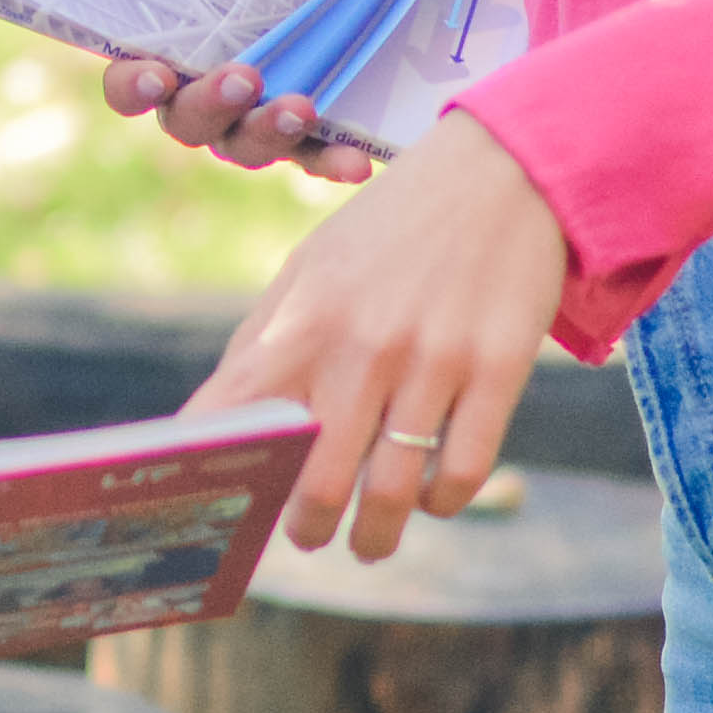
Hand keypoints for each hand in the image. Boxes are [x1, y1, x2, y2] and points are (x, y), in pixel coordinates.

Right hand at [99, 53, 381, 186]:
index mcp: (170, 53)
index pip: (127, 83)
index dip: (132, 86)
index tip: (156, 75)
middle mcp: (201, 99)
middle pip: (188, 122)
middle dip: (210, 104)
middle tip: (242, 79)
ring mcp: (252, 124)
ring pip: (243, 146)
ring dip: (268, 131)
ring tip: (301, 108)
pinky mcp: (307, 138)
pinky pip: (312, 159)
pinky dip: (332, 163)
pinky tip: (359, 164)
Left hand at [192, 111, 570, 562]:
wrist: (501, 169)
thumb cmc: (390, 228)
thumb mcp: (313, 268)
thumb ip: (269, 344)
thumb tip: (222, 429)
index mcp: (303, 318)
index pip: (234, 416)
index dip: (212, 477)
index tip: (213, 515)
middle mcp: (363, 344)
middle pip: (319, 481)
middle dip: (308, 528)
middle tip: (308, 537)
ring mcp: (434, 359)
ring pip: (394, 490)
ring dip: (375, 534)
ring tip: (368, 542)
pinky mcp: (498, 368)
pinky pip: (463, 471)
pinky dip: (443, 502)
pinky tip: (433, 499)